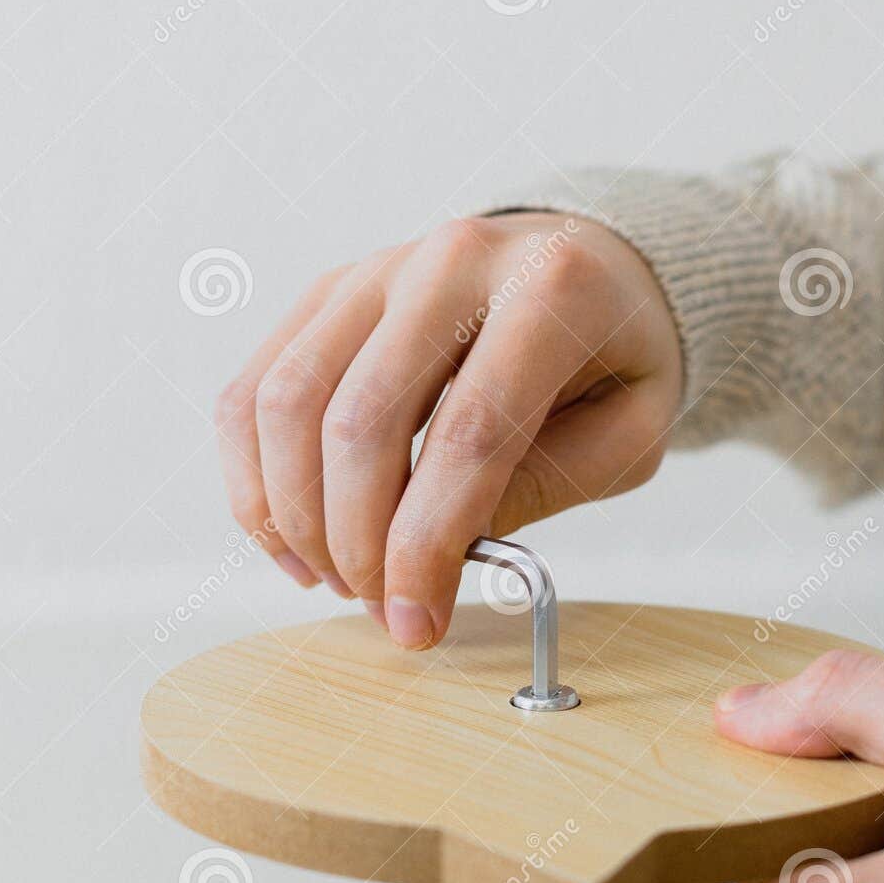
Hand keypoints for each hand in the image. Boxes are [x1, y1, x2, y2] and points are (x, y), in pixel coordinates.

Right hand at [216, 214, 681, 646]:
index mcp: (549, 288)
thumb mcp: (628, 431)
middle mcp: (451, 261)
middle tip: (383, 608)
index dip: (429, 543)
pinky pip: (255, 388)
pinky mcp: (329, 291)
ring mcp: (378, 269)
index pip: (470, 431)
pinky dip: (256, 477)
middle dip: (358, 541)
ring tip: (338, 578)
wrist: (590, 265)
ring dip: (296, 515)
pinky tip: (292, 537)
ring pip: (288, 402)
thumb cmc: (615, 354)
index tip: (418, 621)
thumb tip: (439, 558)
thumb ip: (544, 487)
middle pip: (364, 419)